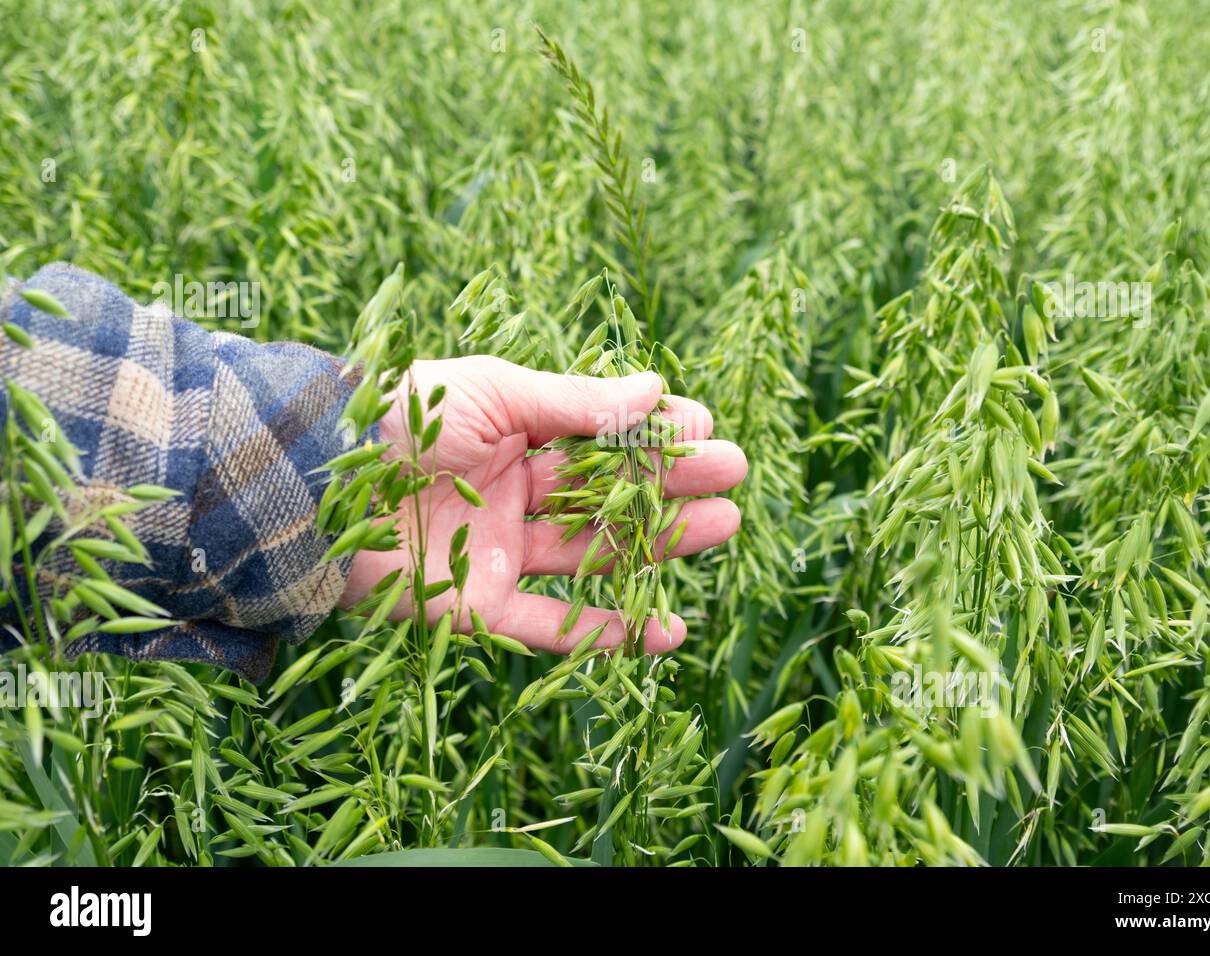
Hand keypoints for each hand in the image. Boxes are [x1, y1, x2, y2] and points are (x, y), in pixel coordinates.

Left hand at [339, 355, 747, 651]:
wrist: (318, 486)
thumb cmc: (403, 418)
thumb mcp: (497, 393)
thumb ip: (577, 402)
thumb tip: (656, 388)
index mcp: (513, 434)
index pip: (600, 437)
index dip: (653, 434)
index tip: (706, 428)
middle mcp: (512, 492)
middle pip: (609, 495)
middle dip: (673, 484)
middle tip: (734, 476)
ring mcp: (500, 551)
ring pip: (596, 553)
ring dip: (661, 544)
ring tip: (725, 526)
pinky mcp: (482, 608)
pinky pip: (555, 626)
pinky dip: (610, 632)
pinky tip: (669, 629)